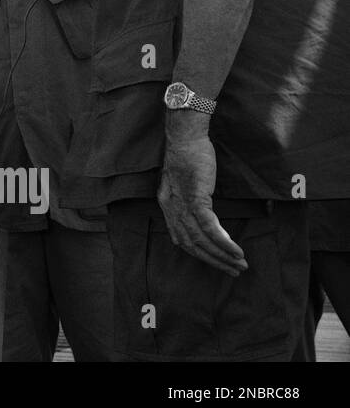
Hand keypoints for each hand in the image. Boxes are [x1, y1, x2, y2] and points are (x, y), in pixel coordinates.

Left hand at [156, 112, 247, 275]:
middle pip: (191, 245)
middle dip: (213, 261)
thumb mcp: (184, 181)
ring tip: (240, 263)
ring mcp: (182, 204)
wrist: (186, 136)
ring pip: (201, 240)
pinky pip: (210, 228)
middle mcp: (171, 208)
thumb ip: (188, 199)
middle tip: (234, 270)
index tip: (216, 262)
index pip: (181, 238)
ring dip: (222, 255)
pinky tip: (235, 250)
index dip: (199, 254)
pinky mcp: (196, 198)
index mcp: (167, 205)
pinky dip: (223, 242)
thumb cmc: (189, 155)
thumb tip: (201, 215)